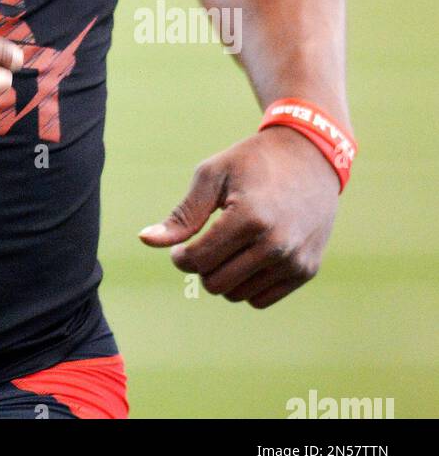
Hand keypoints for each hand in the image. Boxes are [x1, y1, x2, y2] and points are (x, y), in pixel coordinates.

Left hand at [137, 126, 340, 307]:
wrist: (310, 156)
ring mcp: (294, 260)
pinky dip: (246, 285)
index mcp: (249, 218)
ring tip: (227, 247)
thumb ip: (182, 214)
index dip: (180, 256)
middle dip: (201, 267)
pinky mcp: (306, 270)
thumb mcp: (212, 176)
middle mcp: (276, 244)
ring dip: (223, 276)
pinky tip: (246, 257)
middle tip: (204, 244)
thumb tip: (145, 240)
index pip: (198, 260)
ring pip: (237, 295)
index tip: (182, 243)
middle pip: (215, 283)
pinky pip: (261, 299)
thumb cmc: (252, 162)